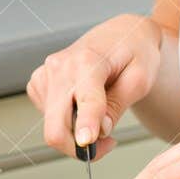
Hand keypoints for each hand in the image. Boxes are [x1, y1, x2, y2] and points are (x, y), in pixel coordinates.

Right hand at [27, 14, 162, 159]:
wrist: (121, 33)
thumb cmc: (135, 53)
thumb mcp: (140, 79)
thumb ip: (118, 106)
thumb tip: (99, 131)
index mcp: (88, 60)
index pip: (85, 99)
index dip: (86, 125)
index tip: (87, 143)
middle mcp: (60, 66)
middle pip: (56, 123)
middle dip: (79, 146)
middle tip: (107, 144)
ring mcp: (46, 73)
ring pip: (51, 125)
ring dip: (75, 134)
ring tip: (101, 118)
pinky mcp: (39, 82)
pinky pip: (48, 117)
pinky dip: (66, 122)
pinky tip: (83, 106)